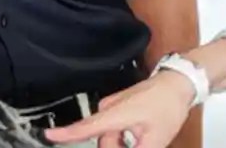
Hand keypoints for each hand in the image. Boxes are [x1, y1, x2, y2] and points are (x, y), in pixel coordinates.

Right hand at [44, 71, 195, 147]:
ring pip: (109, 138)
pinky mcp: (118, 107)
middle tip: (141, 145)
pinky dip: (124, 138)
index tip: (49, 136)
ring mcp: (113, 106)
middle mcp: (109, 108)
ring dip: (122, 146)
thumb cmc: (167, 105)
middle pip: (103, 142)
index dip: (65, 134)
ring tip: (144, 140)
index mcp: (115, 115)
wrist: (177, 84)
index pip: (85, 128)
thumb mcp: (156, 139)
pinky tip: (139, 136)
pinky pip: (114, 129)